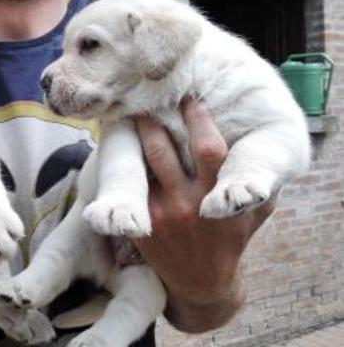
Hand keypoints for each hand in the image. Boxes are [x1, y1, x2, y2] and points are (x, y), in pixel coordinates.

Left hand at [132, 99, 275, 332]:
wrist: (201, 281)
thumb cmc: (230, 238)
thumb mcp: (254, 212)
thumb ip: (255, 182)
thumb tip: (261, 140)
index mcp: (218, 197)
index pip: (208, 148)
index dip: (198, 119)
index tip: (191, 99)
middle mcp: (188, 203)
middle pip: (165, 151)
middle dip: (156, 122)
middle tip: (148, 101)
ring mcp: (162, 215)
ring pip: (143, 165)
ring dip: (137, 137)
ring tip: (131, 116)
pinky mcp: (143, 224)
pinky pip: (131, 187)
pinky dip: (126, 164)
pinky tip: (120, 146)